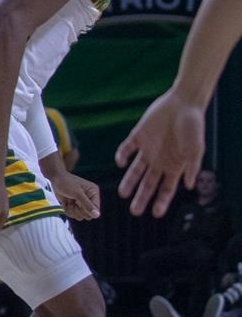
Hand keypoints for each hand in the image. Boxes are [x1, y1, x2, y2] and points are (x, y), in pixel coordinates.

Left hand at [48, 169, 99, 220]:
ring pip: (80, 216)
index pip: (96, 209)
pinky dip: (67, 210)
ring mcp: (81, 204)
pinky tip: (65, 203)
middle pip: (88, 215)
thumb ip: (87, 204)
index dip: (87, 211)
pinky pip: (73, 215)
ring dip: (72, 210)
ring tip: (68, 201)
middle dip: (78, 210)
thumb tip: (97, 215)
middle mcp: (89, 199)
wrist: (54, 180)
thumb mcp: (77, 193)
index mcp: (93, 193)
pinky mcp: (74, 206)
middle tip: (72, 201)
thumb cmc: (66, 183)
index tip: (78, 204)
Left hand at [116, 88, 204, 216]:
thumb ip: (192, 166)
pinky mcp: (137, 136)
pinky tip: (121, 163)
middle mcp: (159, 160)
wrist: (183, 103)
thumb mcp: (196, 148)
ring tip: (123, 194)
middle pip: (148, 183)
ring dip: (129, 181)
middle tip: (135, 211)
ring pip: (135, 170)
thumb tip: (188, 186)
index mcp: (174, 165)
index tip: (156, 214)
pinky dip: (122, 156)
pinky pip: (126, 149)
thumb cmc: (193, 126)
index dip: (162, 201)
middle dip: (142, 197)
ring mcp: (147, 149)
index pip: (166, 188)